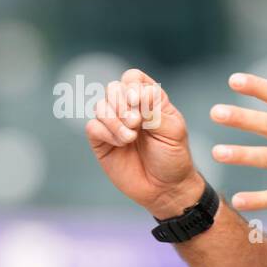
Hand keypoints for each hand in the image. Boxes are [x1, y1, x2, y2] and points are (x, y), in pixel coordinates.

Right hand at [85, 68, 204, 217]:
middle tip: (136, 123)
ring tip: (130, 137)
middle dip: (122, 103)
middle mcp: (129, 109)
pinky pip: (93, 127)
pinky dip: (106, 132)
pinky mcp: (102, 142)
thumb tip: (134, 94)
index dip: (132, 86)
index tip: (137, 102)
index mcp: (149, 101)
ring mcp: (114, 125)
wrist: (165, 188)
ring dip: (114, 119)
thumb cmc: (173, 157)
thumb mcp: (173, 130)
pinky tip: (121, 144)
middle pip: (113, 88)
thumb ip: (154, 110)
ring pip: (100, 106)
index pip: (133, 78)